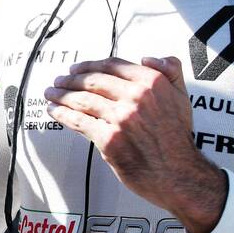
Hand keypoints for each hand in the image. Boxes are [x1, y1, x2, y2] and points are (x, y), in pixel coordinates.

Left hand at [42, 56, 225, 232]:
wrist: (179, 175)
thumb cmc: (177, 139)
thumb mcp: (182, 97)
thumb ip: (169, 71)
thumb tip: (148, 58)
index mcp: (151, 82)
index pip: (112, 65)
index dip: (89, 65)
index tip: (77, 68)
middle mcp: (136, 97)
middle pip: (92, 81)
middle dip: (70, 79)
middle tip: (59, 80)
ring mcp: (120, 118)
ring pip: (82, 100)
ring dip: (61, 95)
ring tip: (51, 93)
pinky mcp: (108, 139)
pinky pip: (78, 121)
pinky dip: (62, 114)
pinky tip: (54, 111)